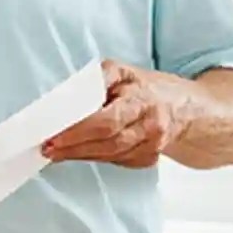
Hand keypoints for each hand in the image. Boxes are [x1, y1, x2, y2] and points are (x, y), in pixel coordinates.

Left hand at [43, 60, 189, 167]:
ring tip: (55, 152)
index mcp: (141, 99)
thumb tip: (65, 98)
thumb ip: (94, 81)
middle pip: (108, 142)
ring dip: (80, 155)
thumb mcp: (120, 71)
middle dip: (74, 147)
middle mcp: (151, 124)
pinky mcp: (149, 158)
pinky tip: (78, 153)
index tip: (53, 135)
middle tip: (48, 148)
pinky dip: (95, 157)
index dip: (79, 132)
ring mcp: (153, 144)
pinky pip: (117, 161)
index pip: (108, 121)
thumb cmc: (145, 87)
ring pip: (111, 155)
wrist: (185, 108)